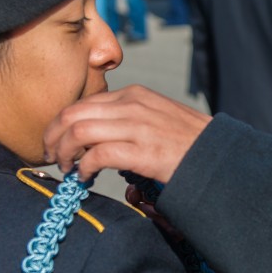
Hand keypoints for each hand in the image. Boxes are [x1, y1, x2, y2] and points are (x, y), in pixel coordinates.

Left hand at [44, 85, 210, 181]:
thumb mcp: (157, 119)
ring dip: (65, 152)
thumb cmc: (189, 143)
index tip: (56, 144)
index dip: (61, 124)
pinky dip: (85, 167)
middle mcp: (132, 105)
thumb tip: (101, 148)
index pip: (83, 103)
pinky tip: (86, 177)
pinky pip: (98, 155)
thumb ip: (129, 122)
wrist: (219, 156)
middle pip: (73, 114)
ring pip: (79, 131)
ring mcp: (138, 126)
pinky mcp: (143, 151)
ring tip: (67, 169)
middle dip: (53, 136)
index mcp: (133, 95)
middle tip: (51, 157)